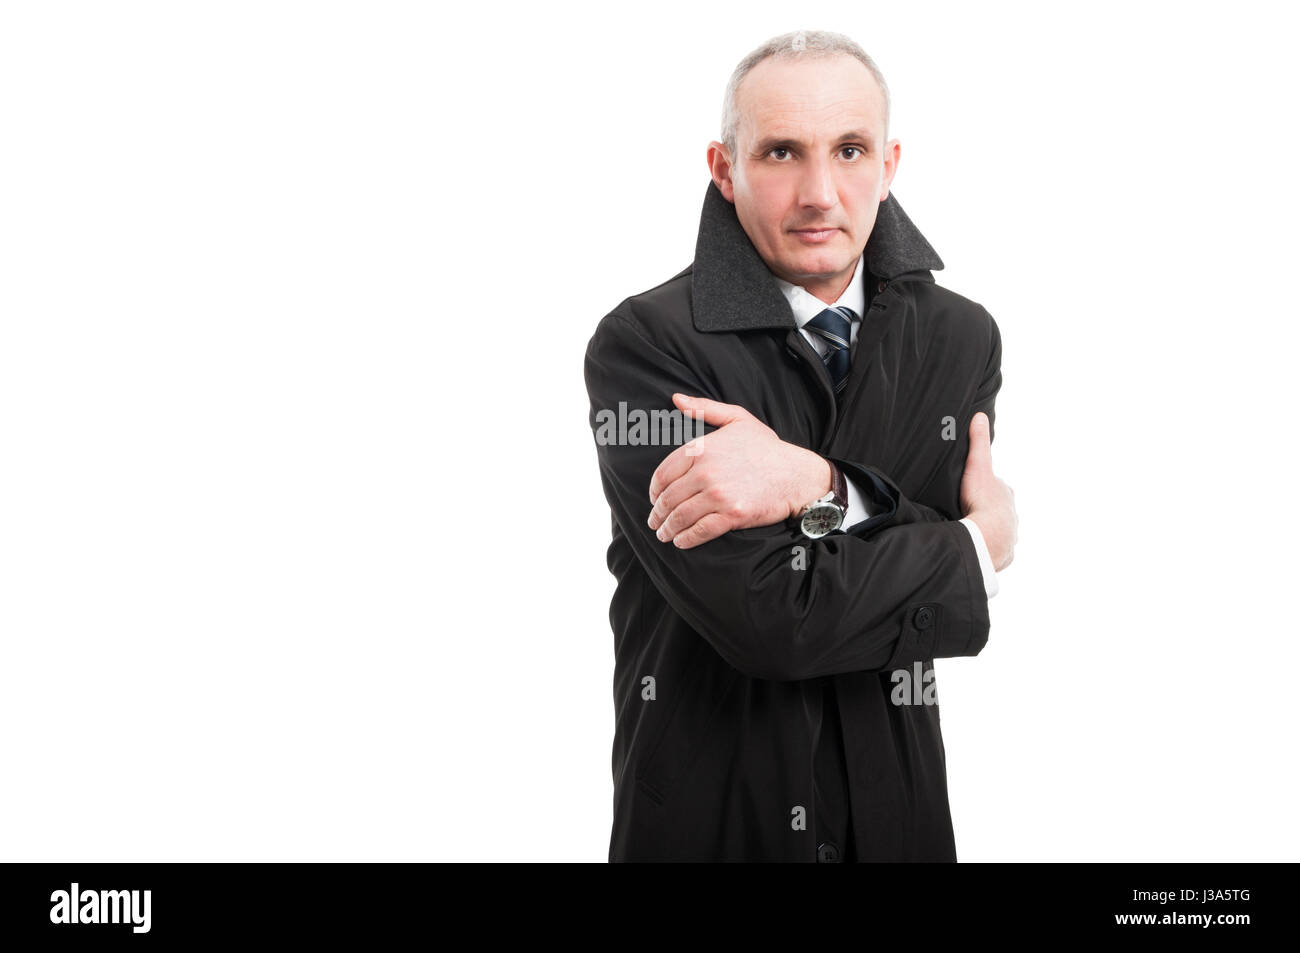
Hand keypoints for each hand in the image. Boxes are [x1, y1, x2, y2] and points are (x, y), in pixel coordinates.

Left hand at [646, 394, 829, 548]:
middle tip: (654, 522)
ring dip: (668, 529)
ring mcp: (719, 495)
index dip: (654, 490)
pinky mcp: (732, 515)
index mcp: (702, 449)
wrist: (797, 474)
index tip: (653, 498)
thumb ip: (704, 408)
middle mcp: (706, 472)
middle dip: (658, 513)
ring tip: (664, 534)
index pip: (664, 474)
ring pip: (681, 516)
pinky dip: (686, 539)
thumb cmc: (767, 447)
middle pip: (669, 498)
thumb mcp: (737, 419)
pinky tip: (681, 541)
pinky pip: (700, 531)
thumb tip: (676, 399)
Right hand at [960, 412, 1016, 569]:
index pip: (996, 486)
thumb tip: (980, 416)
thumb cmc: (982, 501)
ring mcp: (1009, 535)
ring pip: (999, 529)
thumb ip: (978, 442)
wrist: (986, 537)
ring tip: (972, 530)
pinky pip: (995, 549)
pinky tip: (980, 547)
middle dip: (987, 508)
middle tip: (969, 509)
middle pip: (999, 508)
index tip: (971, 487)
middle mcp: (1012, 514)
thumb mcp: (978, 465)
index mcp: (1006, 494)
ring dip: (988, 529)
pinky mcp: (1003, 553)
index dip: (985, 485)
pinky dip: (989, 547)